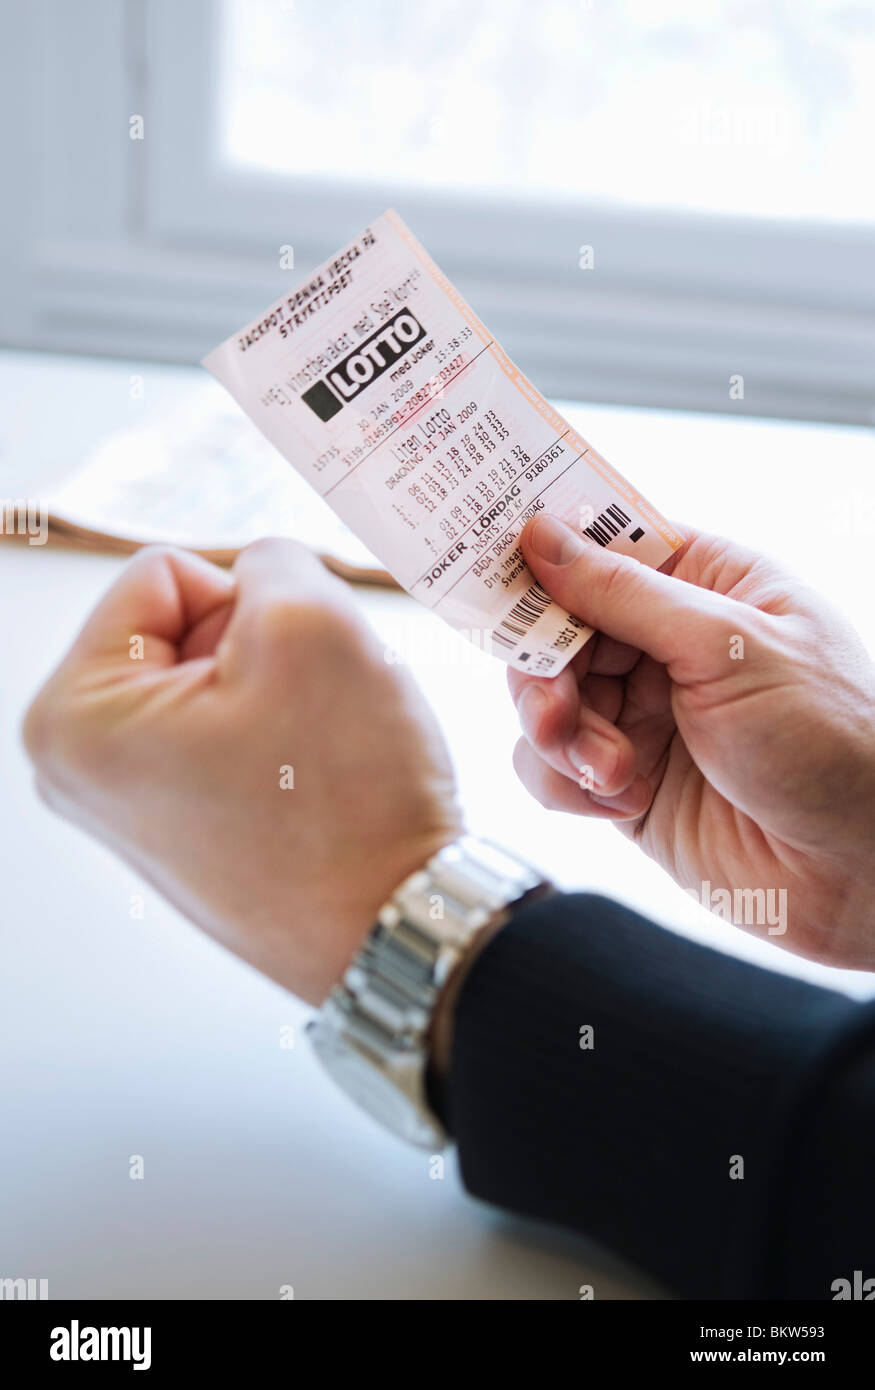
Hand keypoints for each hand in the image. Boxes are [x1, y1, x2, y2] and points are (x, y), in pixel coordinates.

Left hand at [23, 540, 460, 1002]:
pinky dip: (281, 735)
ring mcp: (128, 803)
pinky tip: (311, 782)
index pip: (163, 573)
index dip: (247, 602)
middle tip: (306, 717)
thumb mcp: (315, 622)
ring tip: (312, 753)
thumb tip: (262, 574)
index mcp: (73, 716)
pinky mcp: (179, 826)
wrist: (399, 925)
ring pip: (215, 676)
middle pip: (180, 627)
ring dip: (277, 689)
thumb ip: (272, 559)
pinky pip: (230, 733)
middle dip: (257, 649)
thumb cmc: (348, 801)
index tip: (286, 675)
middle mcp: (77, 768)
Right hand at [508, 514, 874, 967]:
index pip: (600, 547)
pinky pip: (551, 768)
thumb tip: (540, 536)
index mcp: (704, 584)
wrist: (862, 871)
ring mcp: (641, 714)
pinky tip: (617, 804)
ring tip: (610, 771)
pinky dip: (566, 784)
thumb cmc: (832, 741)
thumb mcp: (727, 647)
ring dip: (559, 736)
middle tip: (558, 710)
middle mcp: (666, 644)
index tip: (489, 566)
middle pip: (553, 629)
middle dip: (545, 672)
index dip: (543, 555)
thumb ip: (623, 594)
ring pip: (542, 700)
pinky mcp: (622, 784)